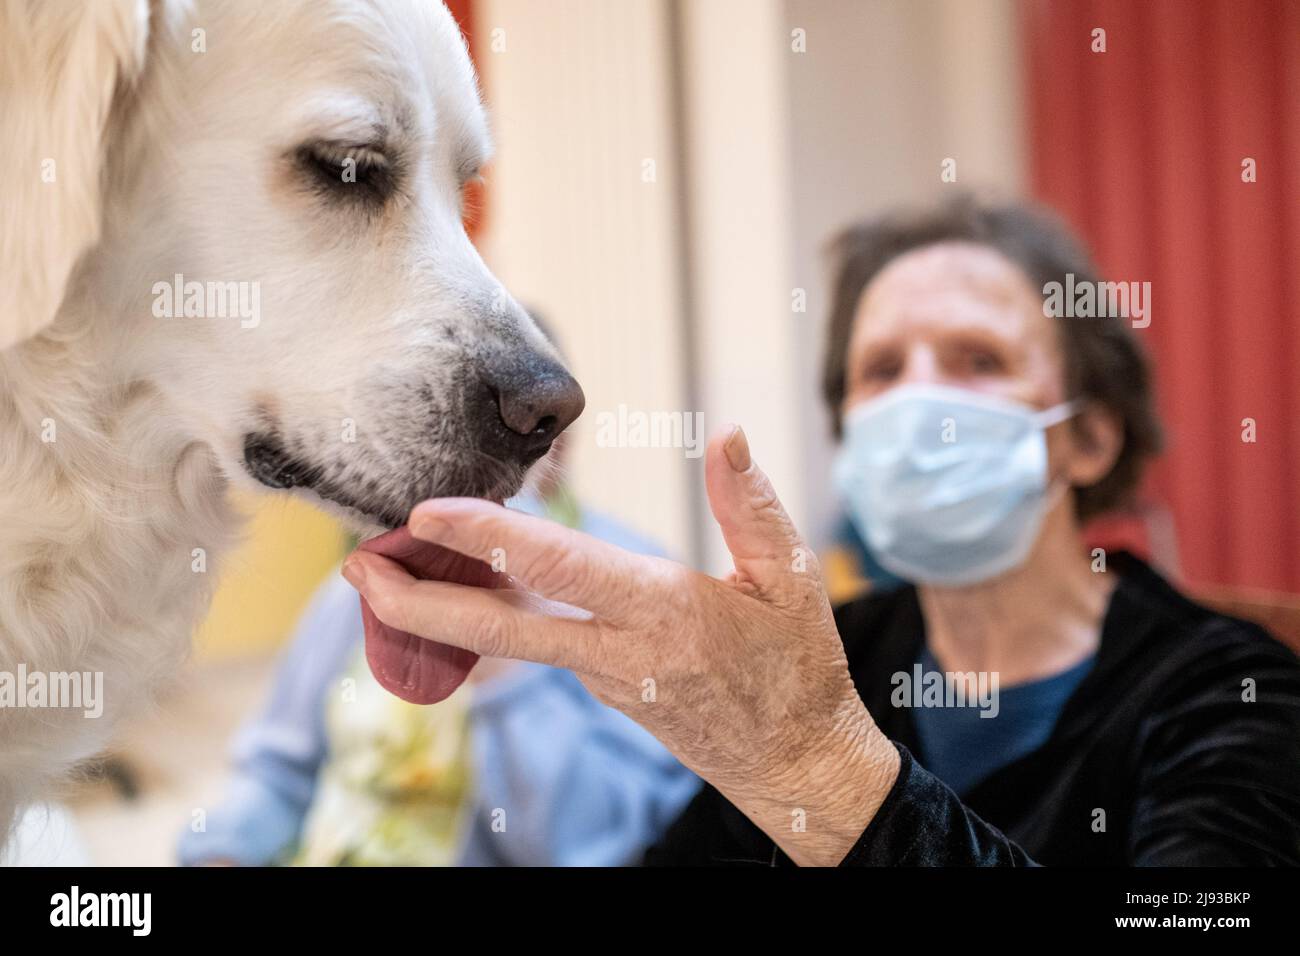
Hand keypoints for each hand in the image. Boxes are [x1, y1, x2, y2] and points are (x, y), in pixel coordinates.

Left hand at [342, 425, 899, 864]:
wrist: (796, 762)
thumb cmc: (798, 665)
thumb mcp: (793, 578)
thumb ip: (749, 504)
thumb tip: (725, 433)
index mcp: (664, 612)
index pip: (558, 569)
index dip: (486, 539)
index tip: (423, 515)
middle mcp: (618, 651)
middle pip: (497, 631)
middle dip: (415, 605)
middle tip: (352, 568)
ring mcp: (602, 678)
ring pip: (505, 641)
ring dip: (436, 611)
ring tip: (377, 573)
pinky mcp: (601, 687)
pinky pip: (533, 646)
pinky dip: (486, 617)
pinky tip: (455, 588)